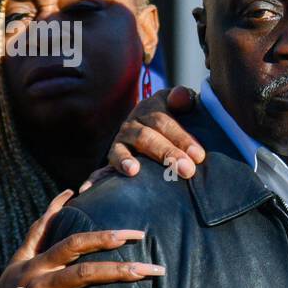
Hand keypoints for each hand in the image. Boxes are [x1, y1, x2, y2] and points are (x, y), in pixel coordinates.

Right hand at [0, 190, 164, 287]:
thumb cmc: (10, 287)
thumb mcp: (21, 255)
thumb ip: (44, 225)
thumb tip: (67, 193)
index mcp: (39, 262)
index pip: (76, 243)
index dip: (105, 237)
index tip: (138, 235)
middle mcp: (39, 283)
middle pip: (84, 274)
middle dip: (121, 271)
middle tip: (156, 270)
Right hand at [80, 85, 202, 190]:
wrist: (154, 126)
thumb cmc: (176, 117)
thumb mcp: (180, 104)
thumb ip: (183, 98)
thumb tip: (181, 97)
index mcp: (150, 109)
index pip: (163, 121)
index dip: (181, 138)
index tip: (199, 155)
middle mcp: (132, 125)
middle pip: (146, 138)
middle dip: (167, 153)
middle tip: (186, 170)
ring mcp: (120, 143)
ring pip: (121, 151)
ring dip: (126, 161)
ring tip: (134, 171)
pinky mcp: (112, 159)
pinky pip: (101, 170)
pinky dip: (94, 180)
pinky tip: (88, 190)